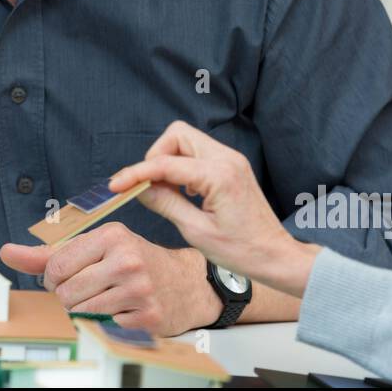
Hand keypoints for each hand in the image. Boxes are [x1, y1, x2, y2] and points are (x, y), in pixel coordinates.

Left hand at [0, 222, 219, 336]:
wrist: (185, 283)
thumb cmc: (134, 261)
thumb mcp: (95, 247)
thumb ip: (48, 252)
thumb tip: (7, 251)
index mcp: (111, 235)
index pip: (56, 265)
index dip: (54, 277)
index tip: (67, 275)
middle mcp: (126, 259)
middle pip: (66, 292)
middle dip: (69, 295)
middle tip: (89, 287)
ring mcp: (138, 289)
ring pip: (81, 311)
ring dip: (85, 309)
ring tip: (105, 297)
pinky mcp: (146, 316)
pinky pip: (103, 326)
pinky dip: (107, 321)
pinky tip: (122, 308)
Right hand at [110, 121, 320, 296]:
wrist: (275, 255)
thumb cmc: (241, 250)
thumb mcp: (196, 231)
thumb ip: (165, 204)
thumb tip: (139, 189)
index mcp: (218, 175)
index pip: (166, 163)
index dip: (136, 173)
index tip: (116, 185)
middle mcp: (226, 159)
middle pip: (177, 135)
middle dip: (155, 157)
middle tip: (148, 186)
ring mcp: (231, 159)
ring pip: (186, 140)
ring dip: (168, 160)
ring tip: (165, 191)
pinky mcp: (232, 165)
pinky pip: (198, 152)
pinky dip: (182, 165)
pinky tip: (182, 191)